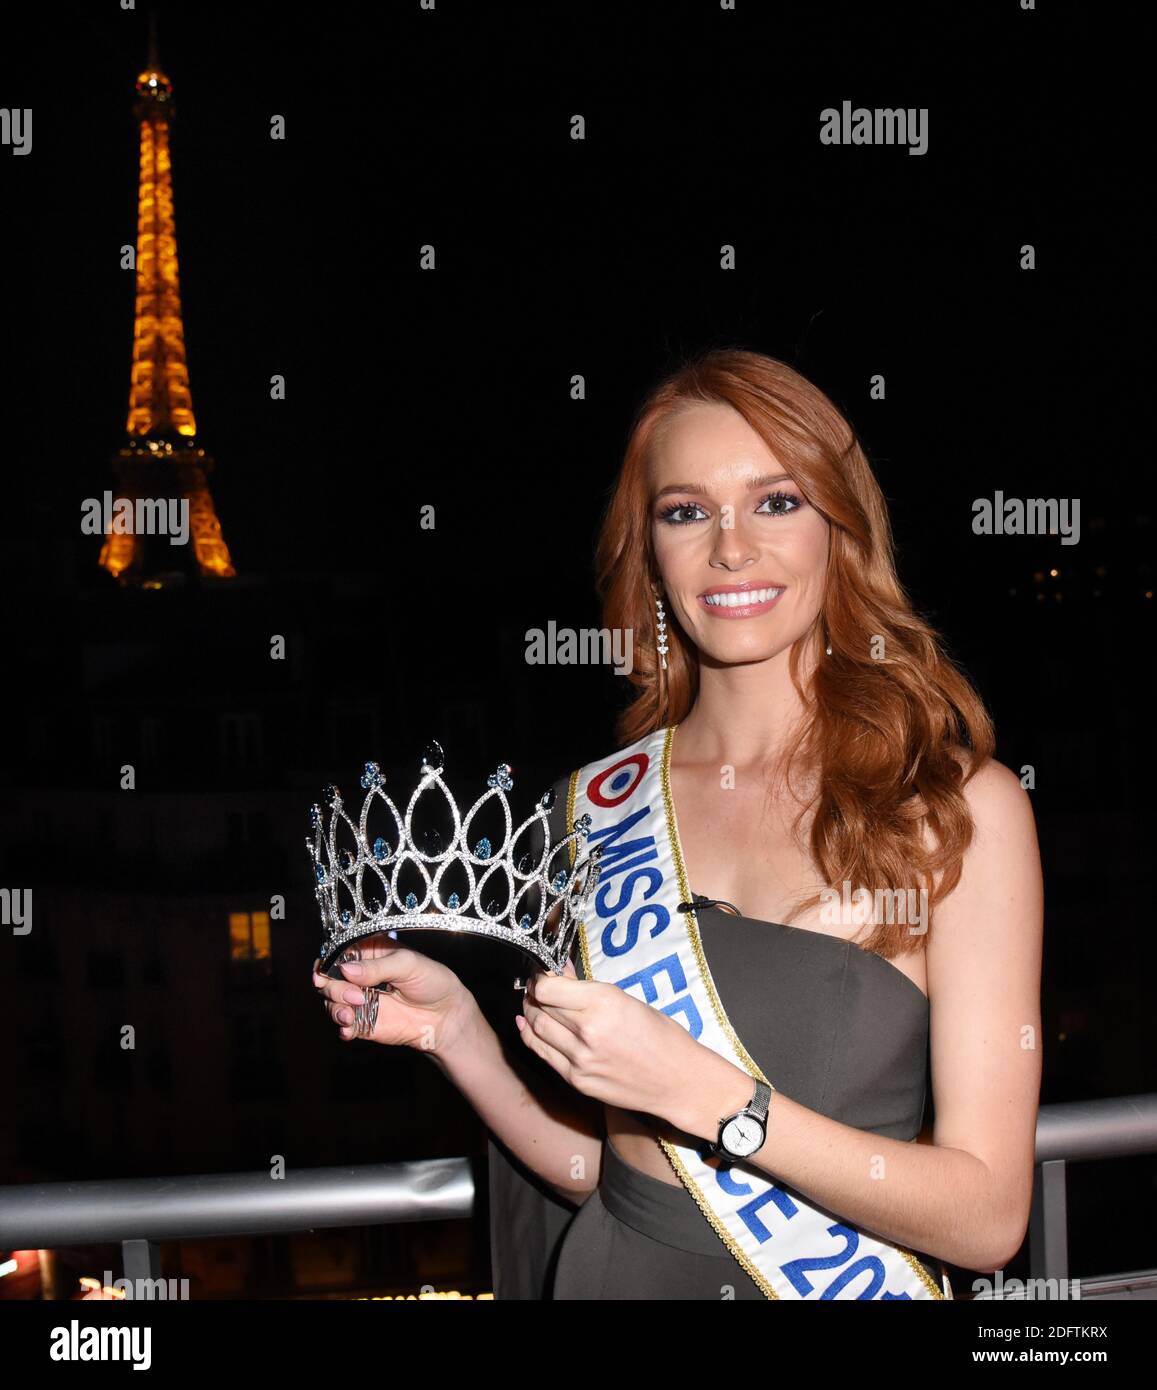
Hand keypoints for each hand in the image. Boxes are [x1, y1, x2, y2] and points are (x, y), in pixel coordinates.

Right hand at [312, 933, 475, 1055]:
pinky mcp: (363, 1022)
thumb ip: (377, 967)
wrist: (446, 1015)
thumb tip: (345, 969)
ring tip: (351, 1015)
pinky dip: (342, 1028)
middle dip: (334, 988)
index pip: (338, 952)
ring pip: (331, 1002)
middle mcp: (359, 975)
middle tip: (355, 996)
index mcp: (369, 952)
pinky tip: (349, 1029)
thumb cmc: (432, 981)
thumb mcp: (408, 964)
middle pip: (329, 979)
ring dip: (336, 1008)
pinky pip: (343, 1025)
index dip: (326, 961)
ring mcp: (359, 999)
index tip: (322, 971)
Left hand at [515, 959, 712, 1123]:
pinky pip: (544, 1054)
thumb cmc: (662, 1036)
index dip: (540, 979)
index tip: (542, 975)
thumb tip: (561, 972)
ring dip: (530, 1014)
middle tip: (535, 988)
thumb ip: (589, 988)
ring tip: (533, 1005)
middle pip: (541, 1007)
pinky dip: (531, 1038)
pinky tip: (528, 1027)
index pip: (548, 988)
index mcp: (604, 1002)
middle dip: (534, 995)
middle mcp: (587, 1029)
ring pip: (537, 1030)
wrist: (678, 1080)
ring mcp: (580, 1058)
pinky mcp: (577, 1080)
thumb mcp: (628, 1000)